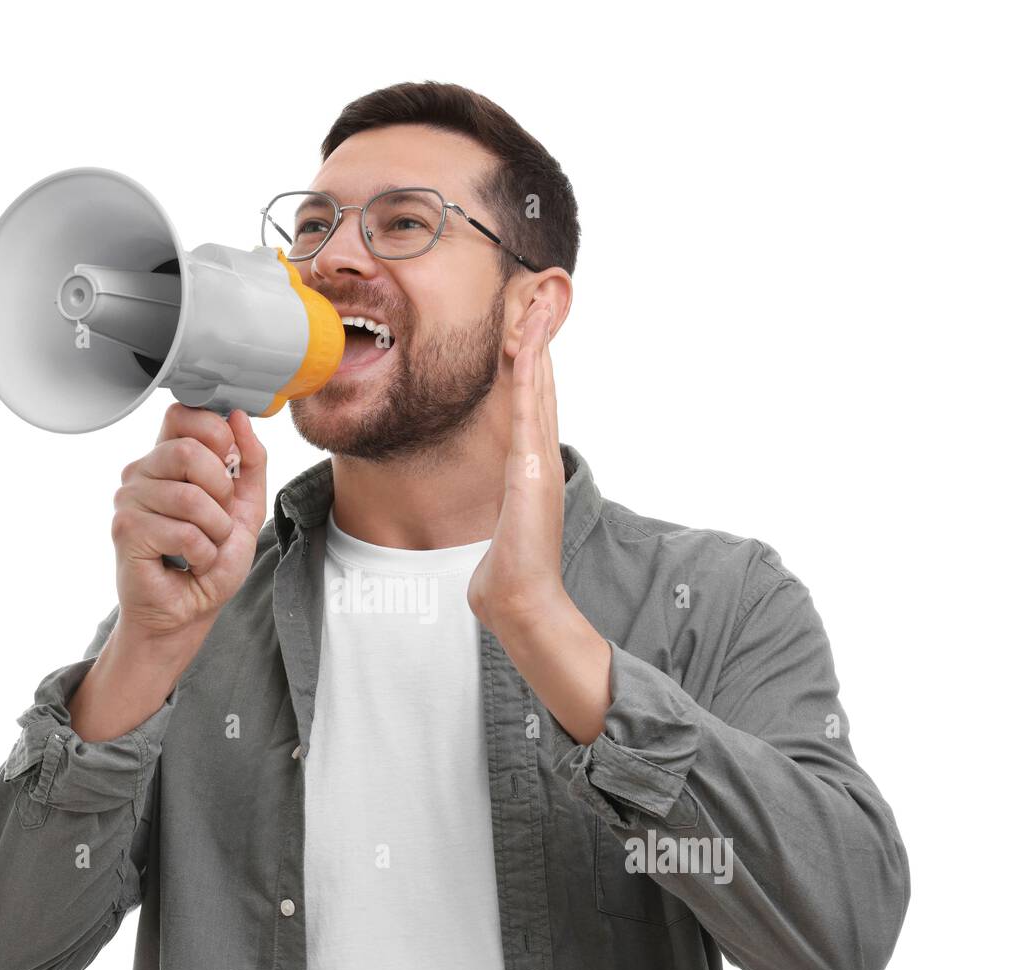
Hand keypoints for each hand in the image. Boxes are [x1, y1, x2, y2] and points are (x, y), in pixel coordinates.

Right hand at [111, 402, 266, 640]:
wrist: (190, 609)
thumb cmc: (210, 560)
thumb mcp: (246, 506)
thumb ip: (250, 461)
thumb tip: (238, 417)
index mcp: (168, 457)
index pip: (184, 414)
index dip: (214, 436)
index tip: (225, 470)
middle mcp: (142, 471)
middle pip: (188, 451)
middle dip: (220, 493)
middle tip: (217, 521)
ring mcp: (129, 499)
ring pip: (190, 497)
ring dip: (215, 532)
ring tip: (205, 547)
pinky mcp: (126, 530)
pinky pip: (182, 532)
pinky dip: (202, 554)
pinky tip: (189, 563)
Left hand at [467, 301, 568, 632]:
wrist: (523, 600)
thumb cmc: (507, 579)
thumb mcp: (500, 539)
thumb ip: (499, 528)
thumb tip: (493, 546)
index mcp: (533, 473)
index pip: (534, 411)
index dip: (532, 372)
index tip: (524, 336)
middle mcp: (542, 460)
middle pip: (544, 390)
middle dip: (540, 345)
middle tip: (539, 302)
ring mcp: (540, 460)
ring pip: (540, 388)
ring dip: (538, 344)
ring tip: (536, 304)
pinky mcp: (530, 465)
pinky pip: (529, 406)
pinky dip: (529, 370)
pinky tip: (524, 341)